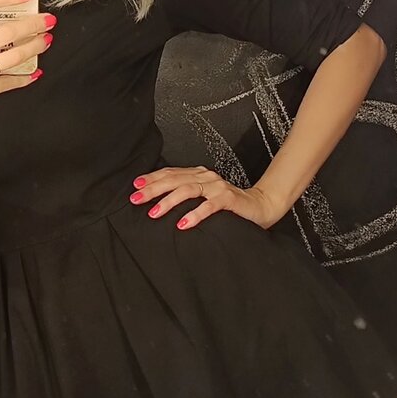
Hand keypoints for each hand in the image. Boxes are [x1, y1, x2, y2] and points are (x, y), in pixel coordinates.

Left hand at [128, 165, 285, 231]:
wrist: (261, 206)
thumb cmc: (230, 205)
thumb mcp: (204, 199)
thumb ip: (187, 197)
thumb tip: (158, 204)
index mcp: (198, 175)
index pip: (170, 173)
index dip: (152, 178)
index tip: (134, 186)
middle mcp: (206, 177)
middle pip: (175, 179)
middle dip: (153, 189)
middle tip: (136, 198)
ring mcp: (218, 187)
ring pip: (188, 190)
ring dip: (169, 201)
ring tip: (154, 212)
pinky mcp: (229, 199)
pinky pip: (210, 206)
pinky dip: (195, 214)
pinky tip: (183, 224)